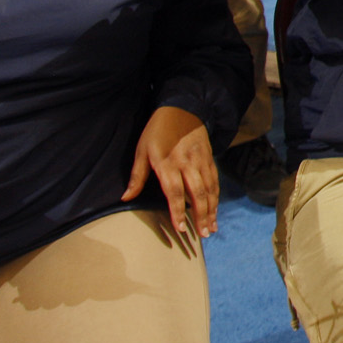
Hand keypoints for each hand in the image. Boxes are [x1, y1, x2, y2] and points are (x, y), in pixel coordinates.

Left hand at [122, 105, 217, 237]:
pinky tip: (215, 210)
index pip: (174, 192)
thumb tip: (125, 198)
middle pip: (197, 193)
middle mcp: (187, 163)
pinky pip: (214, 181)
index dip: (178, 211)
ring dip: (211, 210)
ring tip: (211, 228)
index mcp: (167, 163)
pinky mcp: (209, 158)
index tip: (180, 228)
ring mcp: (201, 161)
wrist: (184, 108)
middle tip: (203, 234)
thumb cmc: (158, 130)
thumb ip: (137, 175)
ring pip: (209, 189)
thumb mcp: (142, 150)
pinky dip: (216, 197)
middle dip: (201, 216)